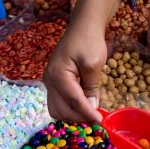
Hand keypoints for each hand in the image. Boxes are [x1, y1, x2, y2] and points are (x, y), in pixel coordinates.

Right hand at [43, 0, 122, 122]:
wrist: (82, 26)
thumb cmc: (89, 41)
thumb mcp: (94, 64)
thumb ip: (91, 87)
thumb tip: (91, 108)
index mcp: (58, 75)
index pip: (73, 101)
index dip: (87, 114)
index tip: (100, 122)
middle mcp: (49, 80)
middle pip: (60, 110)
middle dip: (78, 118)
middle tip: (96, 119)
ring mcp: (48, 82)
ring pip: (57, 110)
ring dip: (72, 116)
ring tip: (90, 114)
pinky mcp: (53, 83)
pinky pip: (58, 103)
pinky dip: (69, 109)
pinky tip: (83, 107)